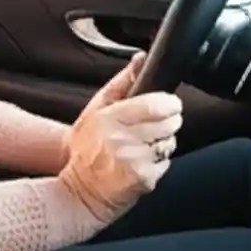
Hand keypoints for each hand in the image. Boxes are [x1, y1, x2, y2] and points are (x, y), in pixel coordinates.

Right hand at [58, 53, 183, 222]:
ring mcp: (134, 161)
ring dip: (164, 142)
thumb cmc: (86, 148)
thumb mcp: (95, 110)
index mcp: (110, 118)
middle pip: (168, 124)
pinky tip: (141, 162)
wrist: (79, 191)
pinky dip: (158, 162)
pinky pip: (166, 163)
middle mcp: (122, 139)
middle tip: (157, 125)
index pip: (155, 105)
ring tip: (144, 145)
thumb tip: (140, 59)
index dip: (169, 103)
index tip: (170, 104)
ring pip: (170, 143)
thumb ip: (120, 84)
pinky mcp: (144, 179)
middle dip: (169, 122)